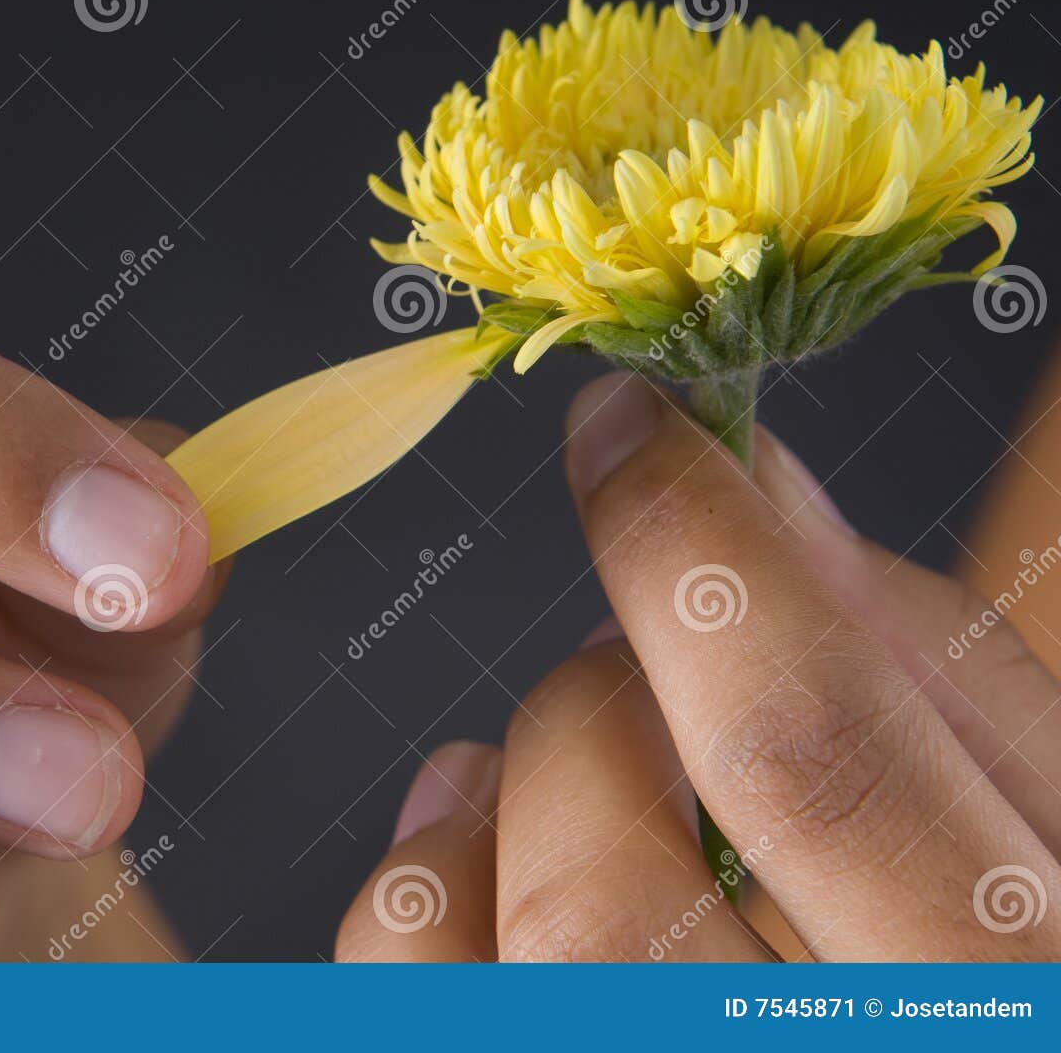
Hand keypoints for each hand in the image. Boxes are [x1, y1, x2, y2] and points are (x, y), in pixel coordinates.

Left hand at [337, 372, 1060, 960]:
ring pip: (493, 969)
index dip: (689, 557)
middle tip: (626, 668)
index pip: (805, 758)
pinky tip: (460, 847)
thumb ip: (935, 676)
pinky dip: (417, 903)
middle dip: (596, 710)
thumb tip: (757, 489)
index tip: (622, 426)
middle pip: (609, 883)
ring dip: (487, 806)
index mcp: (1009, 996)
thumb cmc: (1016, 946)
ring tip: (525, 762)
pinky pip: (420, 1008)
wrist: (945, 1033)